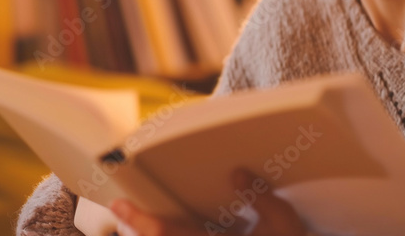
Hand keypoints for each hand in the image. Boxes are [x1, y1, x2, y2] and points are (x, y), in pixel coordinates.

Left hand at [109, 168, 307, 235]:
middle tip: (122, 210)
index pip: (168, 233)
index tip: (119, 205)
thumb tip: (237, 174)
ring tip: (145, 222)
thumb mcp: (285, 225)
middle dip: (142, 228)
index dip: (140, 220)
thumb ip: (262, 197)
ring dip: (158, 235)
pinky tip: (171, 230)